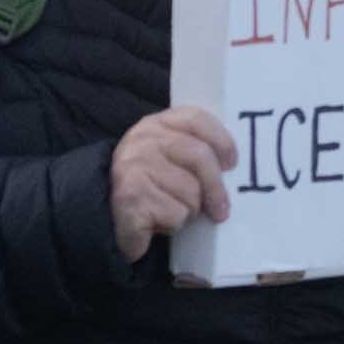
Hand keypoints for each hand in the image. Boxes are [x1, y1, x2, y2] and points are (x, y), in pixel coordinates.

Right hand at [110, 107, 238, 263]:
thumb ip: (194, 153)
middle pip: (199, 156)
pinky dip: (175, 225)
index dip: (221, 139)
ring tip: (173, 211)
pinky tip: (159, 222)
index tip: (232, 163)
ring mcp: (133, 167)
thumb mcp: (169, 162)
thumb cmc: (151, 191)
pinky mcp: (131, 198)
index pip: (195, 118)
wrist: (110, 221)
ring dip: (190, 210)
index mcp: (155, 125)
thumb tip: (232, 167)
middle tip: (221, 210)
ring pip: (191, 191)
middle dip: (216, 188)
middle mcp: (141, 140)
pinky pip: (177, 214)